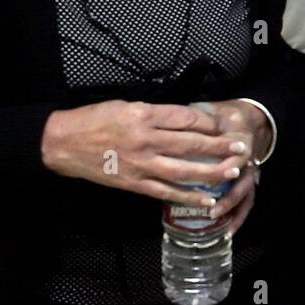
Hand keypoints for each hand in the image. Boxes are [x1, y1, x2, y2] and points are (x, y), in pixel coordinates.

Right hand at [40, 100, 259, 232]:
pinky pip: (167, 192)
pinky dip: (188, 197)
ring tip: (233, 171)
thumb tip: (185, 119)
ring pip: (184, 170)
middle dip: (220, 147)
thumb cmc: (95, 119)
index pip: (186, 118)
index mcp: (144, 115)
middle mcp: (146, 139)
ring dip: (212, 172)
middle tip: (241, 147)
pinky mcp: (135, 183)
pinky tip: (207, 200)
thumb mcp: (126, 105)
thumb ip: (155, 112)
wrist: (63, 143)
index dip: (208, 123)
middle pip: (191, 144)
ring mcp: (141, 164)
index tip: (222, 126)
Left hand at [195, 100, 270, 234]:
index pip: (235, 157)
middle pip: (243, 180)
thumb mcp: (214, 112)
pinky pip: (246, 202)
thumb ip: (197, 119)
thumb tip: (169, 125)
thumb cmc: (225, 118)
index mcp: (240, 141)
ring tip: (215, 218)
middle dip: (228, 196)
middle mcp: (248, 160)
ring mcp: (250, 173)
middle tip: (211, 207)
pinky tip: (228, 232)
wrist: (248, 120)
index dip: (225, 169)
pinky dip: (238, 218)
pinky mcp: (247, 183)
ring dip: (231, 208)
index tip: (211, 178)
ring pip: (246, 194)